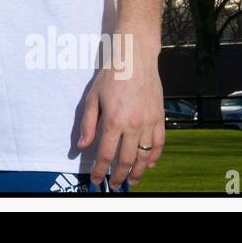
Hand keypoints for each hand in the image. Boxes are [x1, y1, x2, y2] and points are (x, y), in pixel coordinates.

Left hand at [76, 40, 165, 189]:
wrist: (135, 57)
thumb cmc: (111, 74)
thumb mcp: (92, 97)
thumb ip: (88, 124)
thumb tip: (82, 145)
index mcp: (114, 120)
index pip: (105, 154)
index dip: (100, 170)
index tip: (97, 180)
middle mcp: (133, 125)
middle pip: (126, 159)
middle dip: (119, 176)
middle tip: (115, 185)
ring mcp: (149, 121)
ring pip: (145, 155)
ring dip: (138, 172)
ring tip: (132, 181)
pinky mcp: (160, 116)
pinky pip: (159, 142)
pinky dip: (155, 156)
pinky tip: (149, 164)